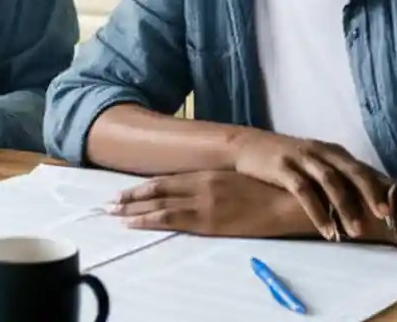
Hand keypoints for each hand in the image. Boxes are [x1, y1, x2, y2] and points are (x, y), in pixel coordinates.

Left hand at [109, 171, 313, 237]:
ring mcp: (202, 202)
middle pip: (156, 191)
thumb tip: (202, 186)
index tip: (123, 191)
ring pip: (158, 205)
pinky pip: (171, 221)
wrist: (289, 201)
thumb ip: (218, 182)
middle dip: (129, 197)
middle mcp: (200, 184)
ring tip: (112, 213)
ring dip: (132, 210)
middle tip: (107, 202)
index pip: (166, 180)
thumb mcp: (239, 179)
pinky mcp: (208, 220)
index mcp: (208, 173)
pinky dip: (148, 221)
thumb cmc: (269, 190)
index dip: (142, 186)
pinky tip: (133, 223)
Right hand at [231, 129, 389, 238]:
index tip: (395, 209)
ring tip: (354, 232)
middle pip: (352, 172)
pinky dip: (317, 212)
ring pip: (330, 182)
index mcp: (332, 151)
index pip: (362, 169)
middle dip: (370, 195)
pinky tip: (326, 229)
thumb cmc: (286, 159)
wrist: (247, 145)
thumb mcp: (314, 161)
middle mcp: (321, 151)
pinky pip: (304, 192)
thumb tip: (366, 200)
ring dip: (344, 208)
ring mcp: (301, 158)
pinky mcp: (282, 168)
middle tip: (384, 218)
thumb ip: (335, 175)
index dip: (379, 188)